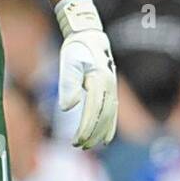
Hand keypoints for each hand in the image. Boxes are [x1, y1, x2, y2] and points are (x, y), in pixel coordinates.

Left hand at [56, 0, 117, 148]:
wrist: (89, 33)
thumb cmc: (75, 48)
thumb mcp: (68, 62)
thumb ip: (67, 84)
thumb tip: (67, 108)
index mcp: (98, 79)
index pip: (92, 111)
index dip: (85, 128)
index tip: (76, 141)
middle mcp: (109, 85)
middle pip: (103, 117)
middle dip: (92, 134)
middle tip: (79, 147)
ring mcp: (112, 87)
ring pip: (109, 116)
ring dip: (100, 133)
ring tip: (90, 146)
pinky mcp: (111, 88)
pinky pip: (113, 111)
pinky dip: (110, 125)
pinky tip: (105, 138)